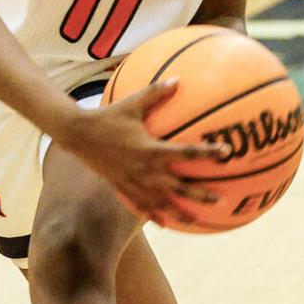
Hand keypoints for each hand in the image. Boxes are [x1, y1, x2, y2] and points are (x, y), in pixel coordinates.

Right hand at [60, 81, 221, 227]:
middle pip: (178, 188)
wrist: (79, 135)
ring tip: (197, 221)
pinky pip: (141, 206)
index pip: (185, 153)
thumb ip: (156, 93)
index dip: (207, 153)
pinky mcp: (122, 188)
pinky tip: (166, 224)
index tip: (225, 153)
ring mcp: (133, 182)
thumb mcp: (132, 103)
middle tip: (221, 200)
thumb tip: (177, 80)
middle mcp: (145, 170)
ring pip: (161, 203)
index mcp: (151, 149)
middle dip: (200, 196)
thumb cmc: (108, 116)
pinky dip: (155, 215)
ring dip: (180, 212)